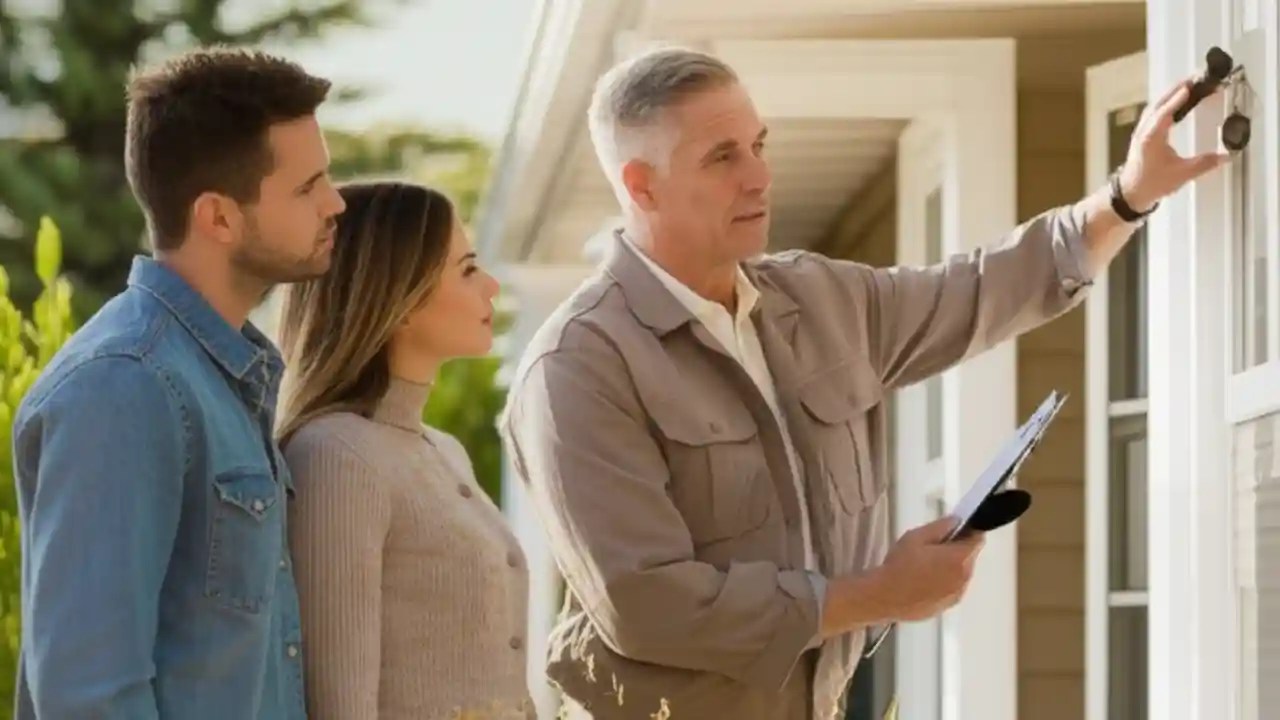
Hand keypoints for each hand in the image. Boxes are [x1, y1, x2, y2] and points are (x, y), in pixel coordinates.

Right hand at [873, 516, 984, 622]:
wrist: (885, 598)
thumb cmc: (900, 564)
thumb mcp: (916, 537)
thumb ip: (940, 526)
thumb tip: (956, 521)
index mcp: (959, 558)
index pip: (978, 538)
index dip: (969, 530)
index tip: (955, 528)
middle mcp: (964, 577)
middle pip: (970, 557)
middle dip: (958, 549)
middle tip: (933, 547)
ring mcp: (957, 594)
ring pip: (961, 574)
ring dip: (951, 567)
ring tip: (926, 566)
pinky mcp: (948, 606)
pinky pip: (952, 589)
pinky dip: (945, 583)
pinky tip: (924, 582)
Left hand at [1116, 77, 1230, 211]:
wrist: (1130, 193)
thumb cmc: (1152, 183)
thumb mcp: (1181, 174)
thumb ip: (1204, 164)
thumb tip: (1226, 156)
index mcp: (1151, 138)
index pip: (1165, 113)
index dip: (1178, 99)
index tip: (1190, 87)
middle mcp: (1144, 131)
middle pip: (1159, 104)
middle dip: (1176, 89)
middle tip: (1195, 78)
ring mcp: (1141, 131)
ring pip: (1155, 106)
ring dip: (1170, 94)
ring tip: (1188, 85)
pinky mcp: (1143, 134)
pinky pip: (1153, 112)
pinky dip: (1165, 103)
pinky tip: (1175, 101)